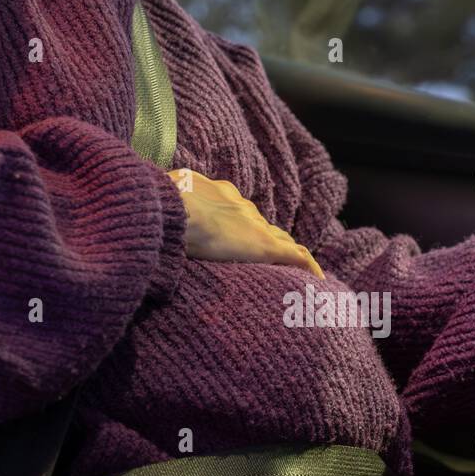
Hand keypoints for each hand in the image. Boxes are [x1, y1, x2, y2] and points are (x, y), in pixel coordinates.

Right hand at [169, 169, 323, 278]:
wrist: (178, 212)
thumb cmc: (165, 208)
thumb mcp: (165, 202)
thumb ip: (167, 208)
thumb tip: (155, 218)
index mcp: (221, 195)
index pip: (241, 214)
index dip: (245, 227)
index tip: (244, 240)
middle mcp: (243, 209)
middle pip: (265, 226)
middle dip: (271, 240)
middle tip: (276, 258)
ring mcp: (256, 227)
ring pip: (283, 240)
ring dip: (290, 255)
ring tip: (298, 272)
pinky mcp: (266, 246)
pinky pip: (297, 256)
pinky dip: (308, 267)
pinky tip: (318, 279)